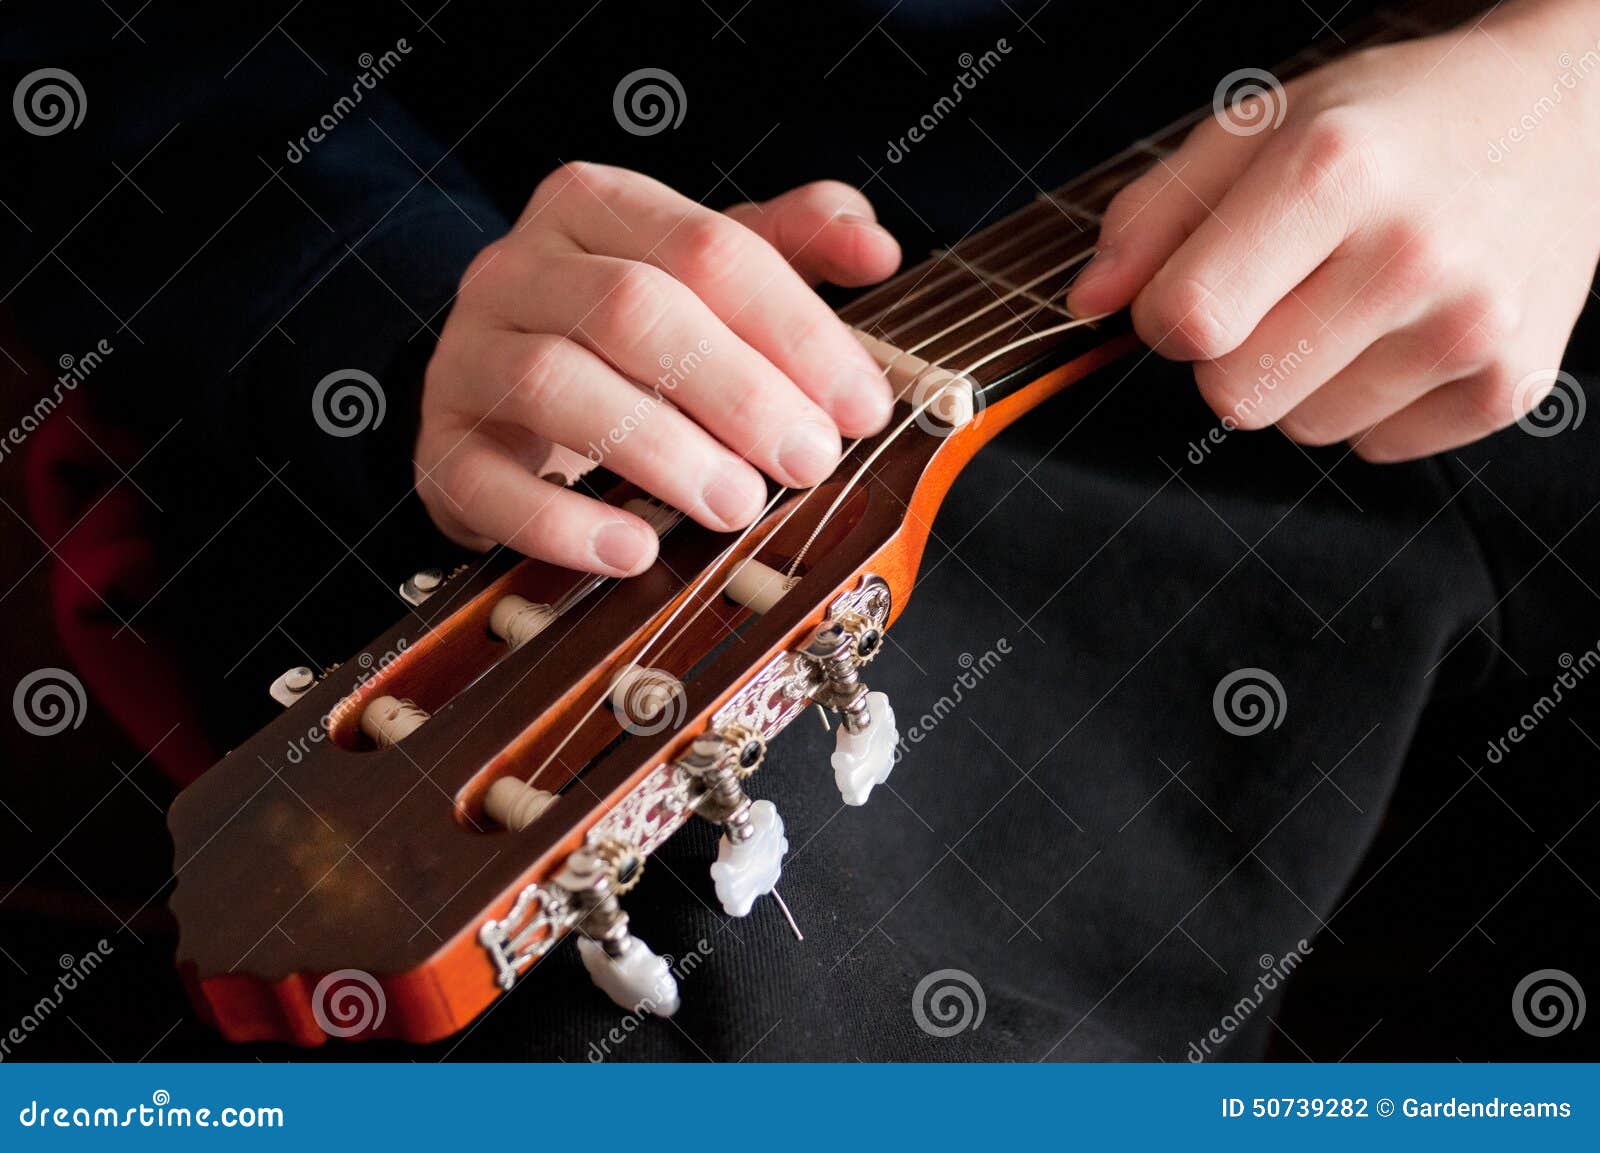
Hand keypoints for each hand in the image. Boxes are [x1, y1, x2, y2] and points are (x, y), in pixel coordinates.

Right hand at [415, 164, 900, 573]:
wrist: (497, 400)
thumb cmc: (623, 340)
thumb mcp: (705, 277)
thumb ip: (788, 247)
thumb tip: (874, 244)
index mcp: (594, 207)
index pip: (709, 249)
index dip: (797, 331)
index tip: (861, 406)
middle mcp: (519, 267)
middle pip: (633, 310)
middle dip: (739, 392)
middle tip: (810, 462)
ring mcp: (468, 355)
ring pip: (556, 384)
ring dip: (661, 451)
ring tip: (739, 506)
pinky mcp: (438, 447)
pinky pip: (487, 483)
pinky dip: (562, 522)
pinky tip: (631, 552)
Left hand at [1065, 0, 1599, 460]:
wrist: (1563, 115)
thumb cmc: (1389, 122)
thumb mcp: (1260, 124)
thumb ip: (1154, 213)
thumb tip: (1086, 304)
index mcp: (1333, 171)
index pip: (1190, 319)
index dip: (1167, 314)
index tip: (1194, 287)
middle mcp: (1411, 253)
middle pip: (1233, 396)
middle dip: (1229, 355)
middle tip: (1280, 291)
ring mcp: (1470, 329)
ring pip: (1300, 427)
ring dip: (1301, 378)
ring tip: (1354, 299)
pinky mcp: (1510, 387)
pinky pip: (1371, 446)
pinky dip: (1370, 400)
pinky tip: (1404, 328)